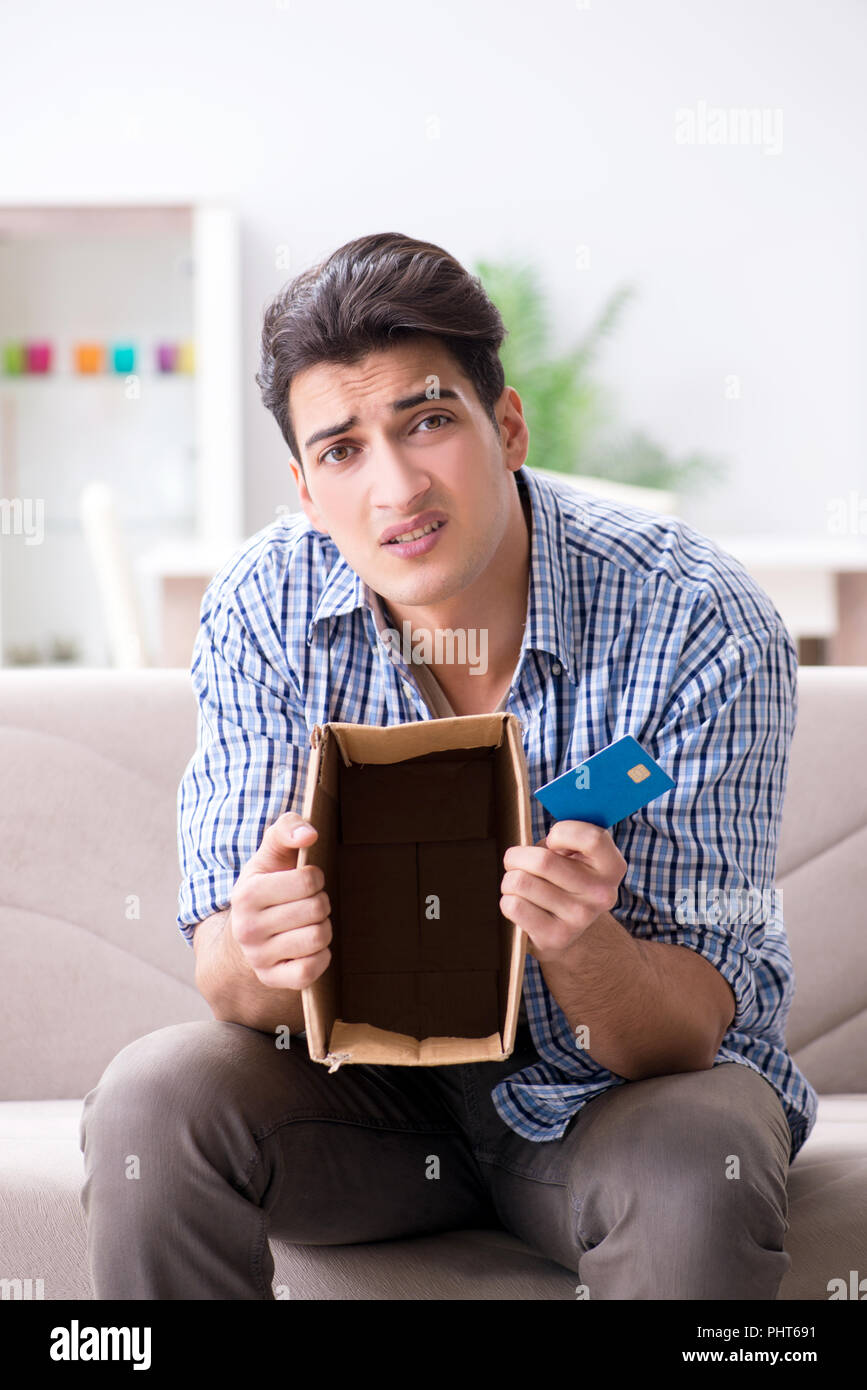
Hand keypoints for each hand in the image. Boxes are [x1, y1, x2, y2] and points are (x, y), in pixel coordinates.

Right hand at [229, 811, 331, 989]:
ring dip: (323, 927)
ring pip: (318, 938)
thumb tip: (310, 835)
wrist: (247, 927)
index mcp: (246, 893)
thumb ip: (288, 828)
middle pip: (317, 909)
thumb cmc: (268, 882)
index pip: (308, 880)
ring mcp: (257, 957)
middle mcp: (247, 928)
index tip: (306, 880)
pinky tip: (311, 946)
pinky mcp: (271, 979)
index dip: (316, 877)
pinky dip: (321, 957)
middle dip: (321, 902)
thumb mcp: (271, 851)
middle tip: (308, 902)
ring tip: (309, 922)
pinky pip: (310, 970)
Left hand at [500, 820, 627, 963]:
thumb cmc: (568, 879)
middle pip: (543, 861)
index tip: (553, 841)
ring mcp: (580, 918)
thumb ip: (572, 833)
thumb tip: (560, 799)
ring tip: (520, 883)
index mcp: (613, 867)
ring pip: (520, 881)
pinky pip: (513, 905)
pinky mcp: (555, 936)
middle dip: (518, 855)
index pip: (592, 837)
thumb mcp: (580, 855)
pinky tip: (521, 902)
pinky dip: (508, 899)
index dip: (562, 833)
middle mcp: (601, 894)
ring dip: (510, 878)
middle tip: (516, 859)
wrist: (573, 932)